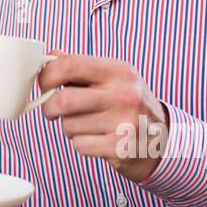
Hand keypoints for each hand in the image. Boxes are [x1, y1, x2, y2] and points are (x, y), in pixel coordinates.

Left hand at [38, 51, 171, 183]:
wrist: (162, 138)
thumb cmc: (126, 103)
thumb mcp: (111, 77)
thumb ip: (78, 66)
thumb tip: (48, 58)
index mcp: (118, 71)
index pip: (69, 65)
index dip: (47, 76)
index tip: (44, 85)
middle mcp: (125, 94)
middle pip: (63, 100)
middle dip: (49, 107)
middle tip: (52, 110)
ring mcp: (125, 123)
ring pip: (69, 126)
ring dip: (70, 127)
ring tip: (88, 124)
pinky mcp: (121, 148)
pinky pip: (79, 146)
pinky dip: (81, 144)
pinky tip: (97, 139)